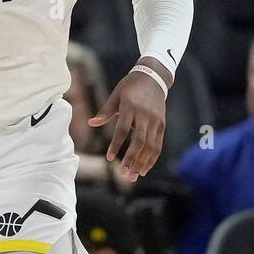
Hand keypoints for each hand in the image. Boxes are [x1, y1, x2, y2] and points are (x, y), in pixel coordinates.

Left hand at [89, 66, 166, 181]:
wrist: (153, 77)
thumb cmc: (130, 87)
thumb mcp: (116, 95)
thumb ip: (105, 111)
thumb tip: (91, 123)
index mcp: (130, 107)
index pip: (122, 129)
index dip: (116, 145)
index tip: (109, 158)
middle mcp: (145, 115)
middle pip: (139, 141)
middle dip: (132, 159)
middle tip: (124, 174)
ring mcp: (155, 121)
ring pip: (150, 146)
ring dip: (142, 163)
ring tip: (133, 176)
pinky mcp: (162, 125)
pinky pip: (158, 145)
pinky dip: (152, 158)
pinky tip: (144, 169)